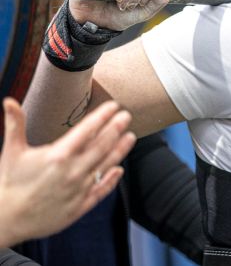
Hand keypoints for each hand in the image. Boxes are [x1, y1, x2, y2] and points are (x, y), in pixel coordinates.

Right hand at [0, 98, 135, 246]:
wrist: (7, 219)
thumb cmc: (9, 184)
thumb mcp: (12, 152)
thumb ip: (15, 124)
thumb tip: (9, 101)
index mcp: (58, 155)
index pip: (87, 130)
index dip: (102, 116)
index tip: (113, 105)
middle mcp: (73, 171)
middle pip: (102, 145)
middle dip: (116, 128)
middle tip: (126, 116)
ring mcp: (79, 189)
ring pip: (105, 165)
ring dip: (120, 150)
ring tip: (130, 136)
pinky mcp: (80, 205)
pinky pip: (101, 190)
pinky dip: (111, 179)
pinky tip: (119, 170)